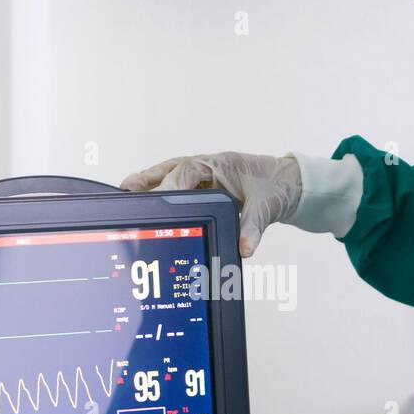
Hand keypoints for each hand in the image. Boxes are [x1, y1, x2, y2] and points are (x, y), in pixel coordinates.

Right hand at [121, 152, 301, 255]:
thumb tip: (244, 249)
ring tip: (126, 192)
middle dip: (150, 181)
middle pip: (171, 171)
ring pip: (169, 175)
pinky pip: (176, 185)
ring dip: (149, 183)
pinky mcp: (202, 185)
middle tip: (128, 192)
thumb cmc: (276, 188)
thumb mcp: (267, 208)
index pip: (188, 171)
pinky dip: (158, 190)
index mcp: (219, 164)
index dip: (170, 184)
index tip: (158, 198)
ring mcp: (203, 175)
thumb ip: (253, 228)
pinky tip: (142, 198)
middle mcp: (207, 166)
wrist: (287, 184)